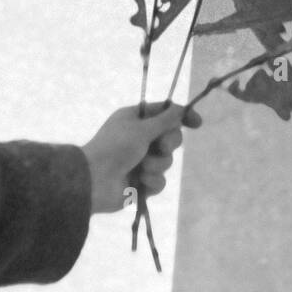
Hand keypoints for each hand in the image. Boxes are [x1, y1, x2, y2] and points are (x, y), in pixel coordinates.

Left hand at [82, 102, 202, 214]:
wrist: (94, 180)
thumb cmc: (115, 147)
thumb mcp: (140, 128)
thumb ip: (164, 120)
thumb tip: (180, 109)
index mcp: (135, 119)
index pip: (164, 113)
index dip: (182, 116)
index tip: (197, 123)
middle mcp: (139, 138)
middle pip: (170, 137)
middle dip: (168, 144)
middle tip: (160, 147)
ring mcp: (140, 161)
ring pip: (166, 161)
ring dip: (156, 164)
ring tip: (141, 168)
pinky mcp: (141, 183)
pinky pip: (160, 180)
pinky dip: (152, 181)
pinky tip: (140, 183)